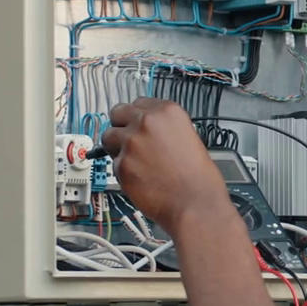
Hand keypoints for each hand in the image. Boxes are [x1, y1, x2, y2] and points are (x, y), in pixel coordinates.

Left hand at [100, 98, 225, 229]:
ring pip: (108, 137)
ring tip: (134, 161)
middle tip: (128, 139)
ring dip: (116, 147)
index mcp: (168, 112)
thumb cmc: (198, 177)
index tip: (137, 124)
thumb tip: (146, 130)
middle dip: (121, 126)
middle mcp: (147, 122)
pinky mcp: (122, 165)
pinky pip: (114, 163)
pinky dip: (124, 171)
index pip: (139, 102)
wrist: (196, 203)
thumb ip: (164, 128)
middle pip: (117, 112)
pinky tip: (141, 178)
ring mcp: (132, 143)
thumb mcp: (189, 137)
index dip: (136, 116)